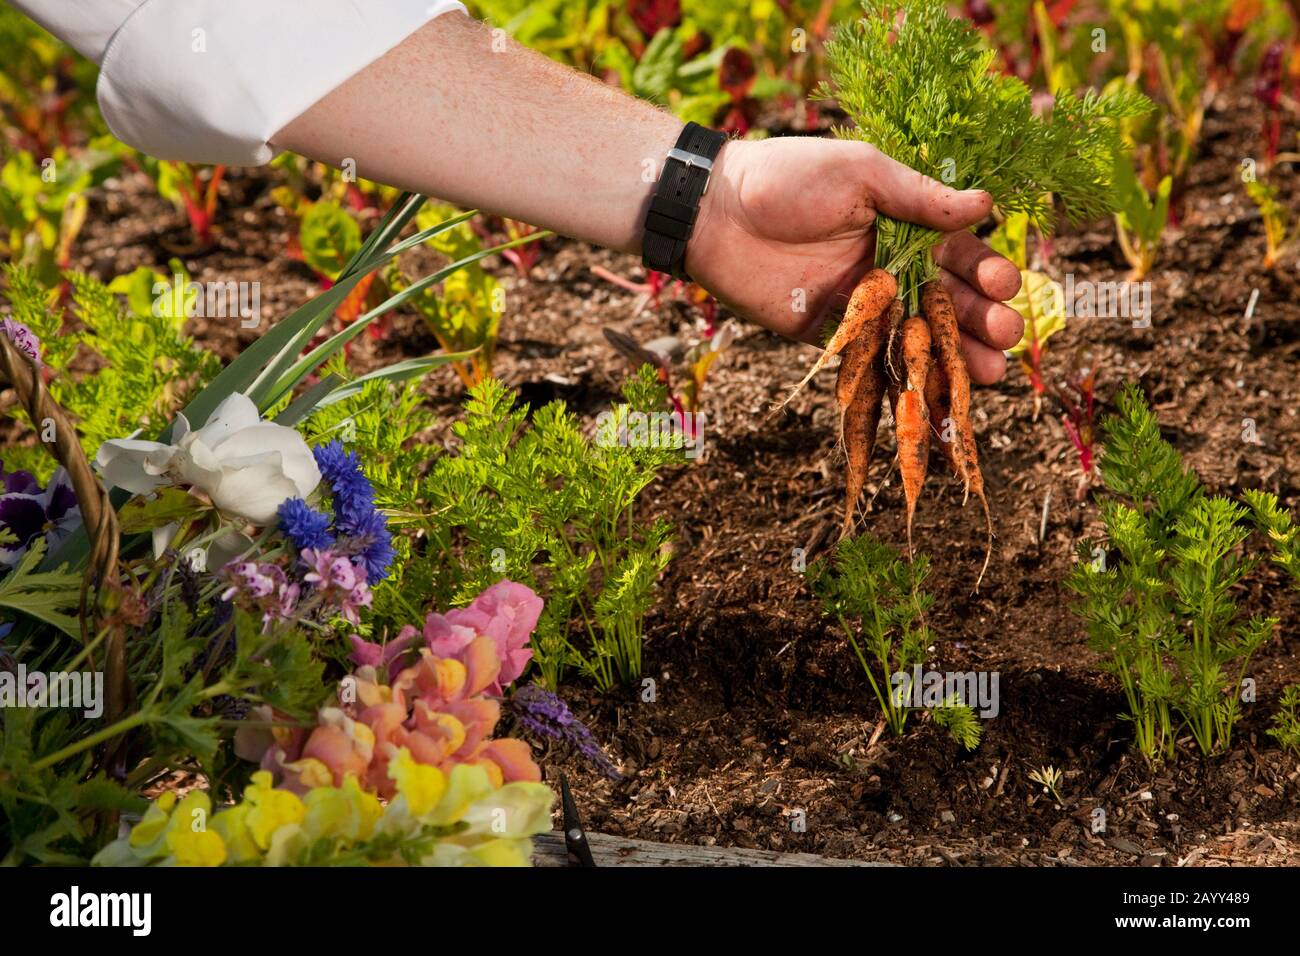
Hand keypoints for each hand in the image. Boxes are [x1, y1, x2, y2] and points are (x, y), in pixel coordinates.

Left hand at [685, 136, 1023, 383]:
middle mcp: (890, 268)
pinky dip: (901, 376)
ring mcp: (862, 305)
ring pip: (919, 336)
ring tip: (987, 373)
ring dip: (954, 355)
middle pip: (947, 301)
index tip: (1004, 285)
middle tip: (1006, 333)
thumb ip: (919, 196)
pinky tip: (931, 393)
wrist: (717, 212)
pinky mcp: (830, 335)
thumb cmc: (789, 177)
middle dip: (981, 320)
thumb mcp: (861, 173)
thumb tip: (987, 206)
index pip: (959, 255)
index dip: (985, 272)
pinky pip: (872, 359)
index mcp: (905, 226)